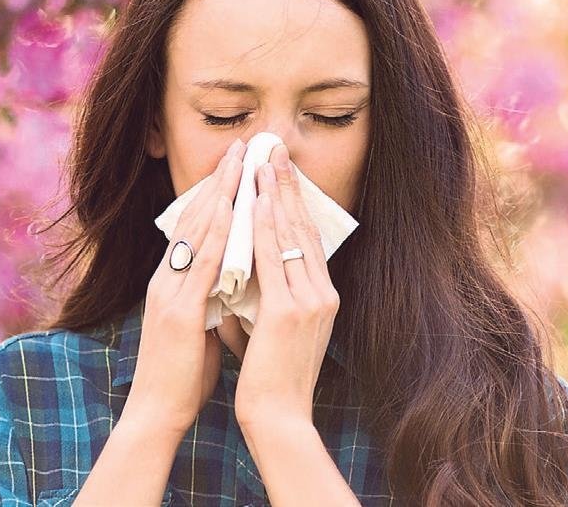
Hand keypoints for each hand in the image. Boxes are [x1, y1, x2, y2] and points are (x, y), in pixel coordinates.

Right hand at [123, 138, 245, 437]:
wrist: (158, 413)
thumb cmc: (182, 374)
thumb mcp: (199, 325)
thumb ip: (210, 298)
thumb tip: (232, 281)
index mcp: (171, 282)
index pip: (194, 226)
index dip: (215, 193)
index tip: (237, 165)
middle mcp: (165, 279)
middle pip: (193, 218)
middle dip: (219, 181)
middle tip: (242, 146)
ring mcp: (169, 292)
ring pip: (196, 232)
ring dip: (220, 194)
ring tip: (239, 163)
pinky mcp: (178, 311)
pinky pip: (202, 264)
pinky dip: (218, 234)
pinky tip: (232, 212)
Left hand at [232, 142, 340, 434]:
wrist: (279, 418)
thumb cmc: (271, 380)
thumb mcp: (274, 331)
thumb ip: (266, 300)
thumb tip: (245, 278)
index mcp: (322, 298)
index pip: (306, 239)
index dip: (293, 202)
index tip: (278, 171)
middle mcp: (323, 293)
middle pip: (303, 227)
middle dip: (287, 186)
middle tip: (274, 149)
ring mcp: (311, 301)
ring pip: (290, 235)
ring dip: (275, 195)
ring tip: (263, 161)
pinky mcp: (291, 311)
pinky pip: (274, 258)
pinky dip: (264, 226)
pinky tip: (255, 201)